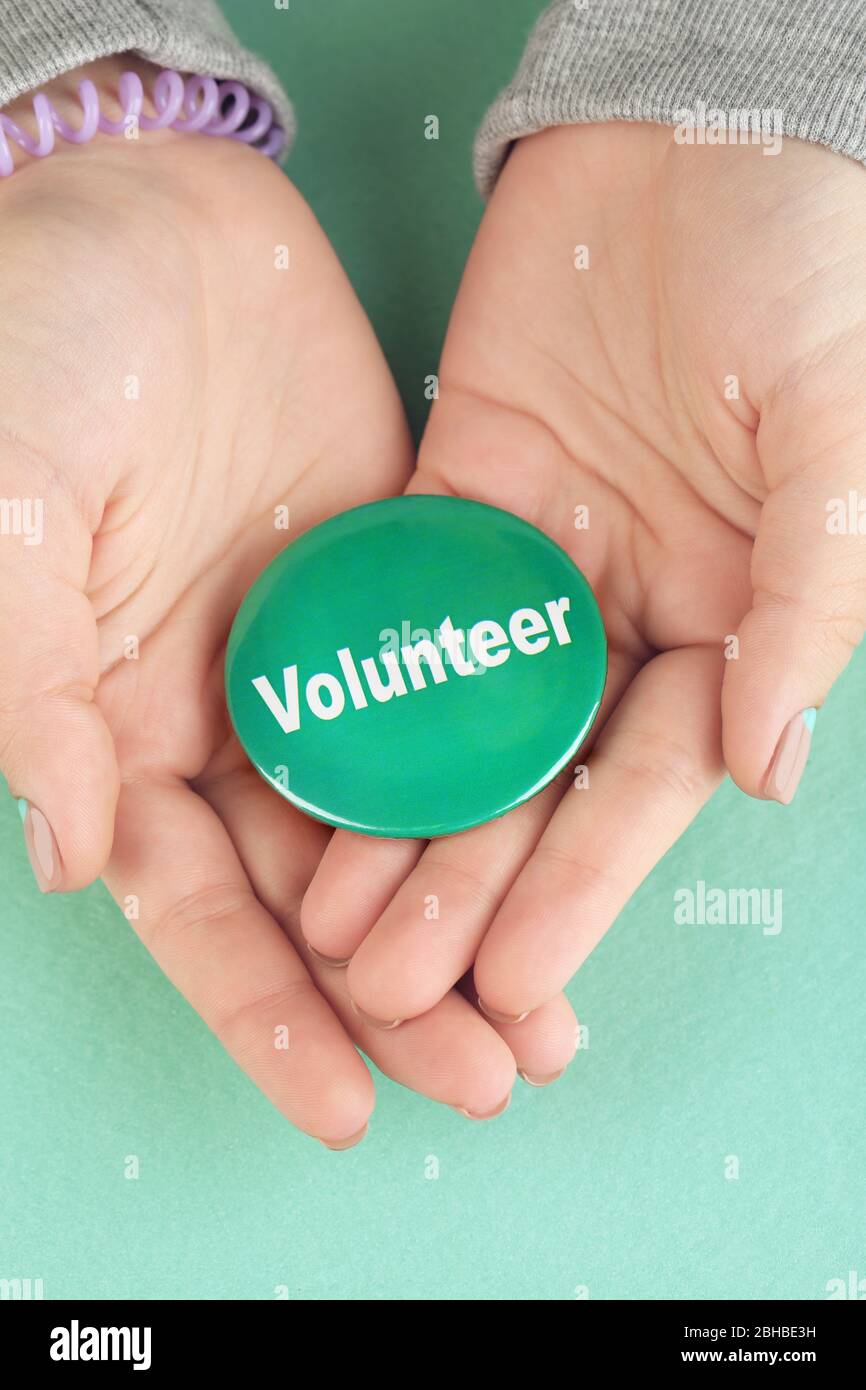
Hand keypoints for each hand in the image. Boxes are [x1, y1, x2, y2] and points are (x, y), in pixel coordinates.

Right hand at [0, 61, 574, 1140]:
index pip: (198, 906)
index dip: (267, 1010)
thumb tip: (80, 862)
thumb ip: (34, 686)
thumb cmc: (38, 345)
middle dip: (398, 996)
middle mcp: (228, 714)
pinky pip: (460, 695)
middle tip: (490, 1078)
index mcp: (124, 726)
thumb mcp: (8, 510)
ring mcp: (323, 654)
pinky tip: (566, 843)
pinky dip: (508, 778)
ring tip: (548, 1017)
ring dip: (473, 916)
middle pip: (318, 892)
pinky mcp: (399, 584)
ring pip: (403, 820)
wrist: (147, 210)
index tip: (344, 1106)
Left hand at [302, 122, 865, 1031]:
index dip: (582, 884)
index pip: (647, 781)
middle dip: (470, 885)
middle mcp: (624, 610)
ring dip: (400, 823)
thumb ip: (809, 599)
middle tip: (392, 986)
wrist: (696, 133)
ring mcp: (534, 562)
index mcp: (726, 617)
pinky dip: (359, 692)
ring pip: (459, 719)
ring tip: (331, 926)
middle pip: (538, 777)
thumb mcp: (839, 438)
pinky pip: (403, 607)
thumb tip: (767, 768)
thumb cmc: (804, 268)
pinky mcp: (454, 498)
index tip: (513, 978)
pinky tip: (309, 774)